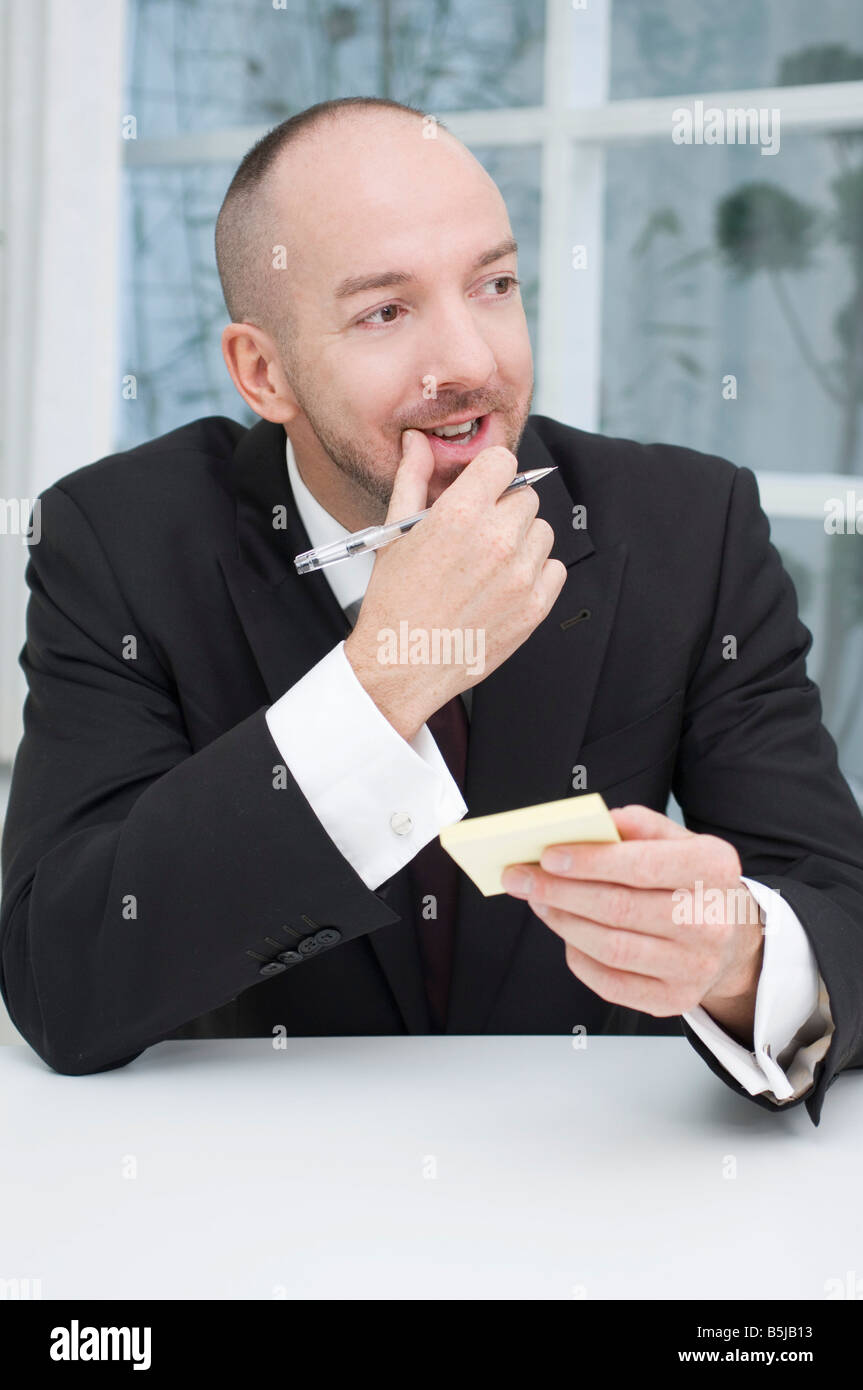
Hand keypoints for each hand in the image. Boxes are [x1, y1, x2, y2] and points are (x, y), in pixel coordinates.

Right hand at [344, 428, 565, 740]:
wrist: (403, 665)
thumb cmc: (395, 602)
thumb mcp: (395, 532)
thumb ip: (412, 478)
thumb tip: (417, 441)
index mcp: (461, 513)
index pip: (503, 462)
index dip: (490, 474)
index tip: (481, 490)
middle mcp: (497, 540)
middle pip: (526, 497)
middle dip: (504, 509)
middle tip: (477, 536)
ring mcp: (520, 575)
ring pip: (542, 532)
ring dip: (521, 541)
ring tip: (487, 565)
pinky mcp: (535, 606)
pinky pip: (555, 569)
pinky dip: (535, 574)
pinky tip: (504, 586)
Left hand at [500, 804, 764, 1044]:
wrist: (732, 938)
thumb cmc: (692, 882)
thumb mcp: (680, 841)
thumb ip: (641, 826)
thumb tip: (597, 824)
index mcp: (714, 870)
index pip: (643, 866)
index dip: (590, 862)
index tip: (548, 856)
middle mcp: (711, 922)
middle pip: (619, 908)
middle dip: (560, 891)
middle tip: (523, 878)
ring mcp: (694, 968)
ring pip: (610, 947)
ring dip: (563, 922)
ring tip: (539, 901)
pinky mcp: (674, 1000)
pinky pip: (610, 983)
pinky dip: (578, 956)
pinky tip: (567, 932)